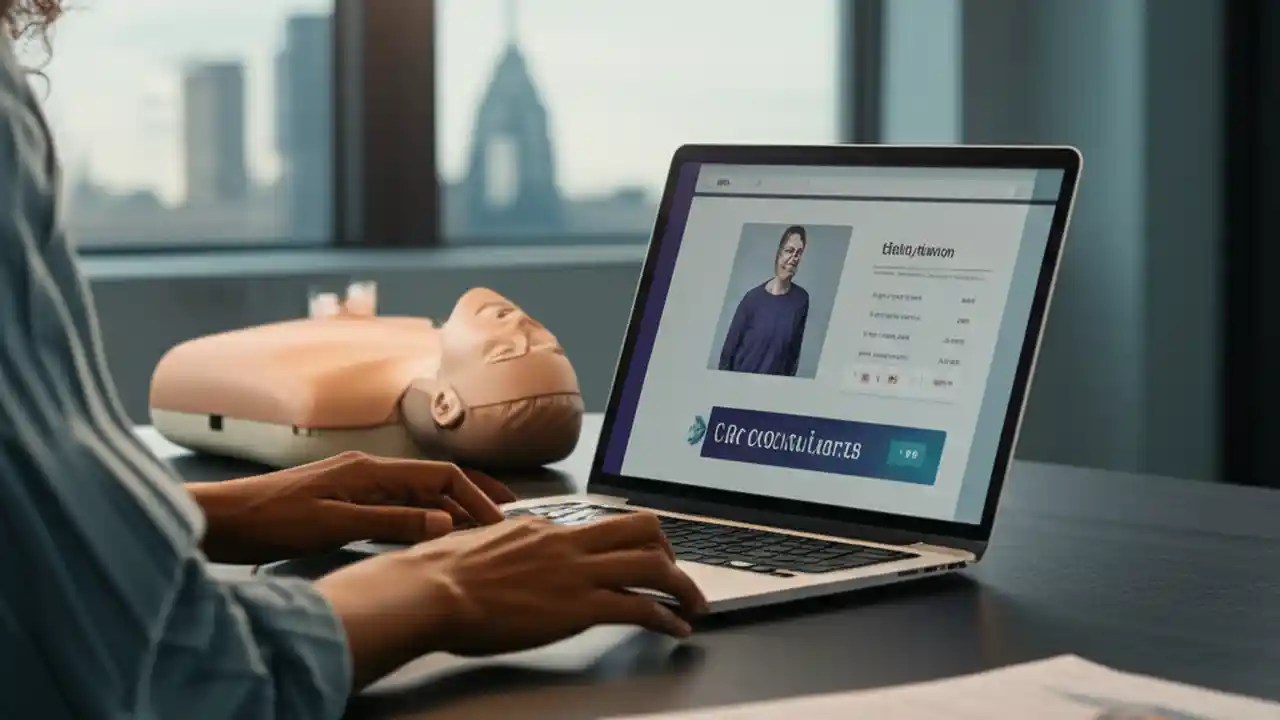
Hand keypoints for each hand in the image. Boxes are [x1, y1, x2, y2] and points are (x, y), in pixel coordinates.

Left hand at [188, 451, 517, 563]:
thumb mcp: (333, 523)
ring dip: (449, 509)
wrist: (220, 520)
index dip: (473, 494)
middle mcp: (368, 472)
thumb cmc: (270, 520)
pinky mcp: (342, 503)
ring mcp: (355, 486)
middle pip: (434, 481)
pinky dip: (421, 519)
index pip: (439, 475)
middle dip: (472, 495)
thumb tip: (444, 519)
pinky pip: (396, 507)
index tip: (498, 518)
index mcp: (370, 470)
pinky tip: (429, 534)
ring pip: (417, 495)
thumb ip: (390, 521)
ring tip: (476, 528)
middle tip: (505, 516)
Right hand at [315, 512, 708, 687]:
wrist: (429, 591)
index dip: (629, 544)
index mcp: (543, 527)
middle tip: (679, 577)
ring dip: (683, 586)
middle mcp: (567, 542)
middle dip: (670, 551)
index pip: (602, 526)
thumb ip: (503, 546)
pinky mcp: (579, 606)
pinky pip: (640, 607)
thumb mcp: (476, 545)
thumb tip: (502, 552)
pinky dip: (667, 618)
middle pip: (642, 528)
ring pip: (653, 564)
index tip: (640, 557)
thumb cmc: (439, 575)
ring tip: (694, 606)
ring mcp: (576, 572)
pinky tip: (675, 630)